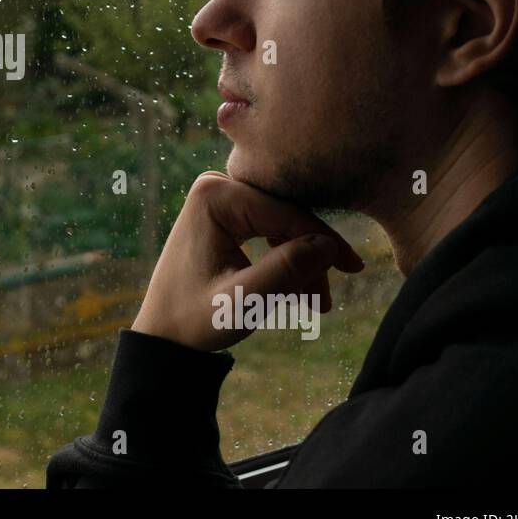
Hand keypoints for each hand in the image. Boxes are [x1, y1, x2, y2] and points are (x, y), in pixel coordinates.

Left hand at [131, 171, 364, 351]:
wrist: (163, 333)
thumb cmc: (194, 319)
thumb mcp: (243, 302)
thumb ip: (286, 272)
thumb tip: (329, 245)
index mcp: (214, 196)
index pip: (286, 213)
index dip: (325, 241)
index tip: (354, 269)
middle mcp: (215, 186)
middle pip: (286, 216)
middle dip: (312, 256)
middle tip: (327, 299)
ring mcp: (219, 197)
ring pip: (282, 225)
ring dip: (301, 261)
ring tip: (315, 303)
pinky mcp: (224, 212)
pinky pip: (269, 230)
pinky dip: (285, 259)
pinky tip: (300, 292)